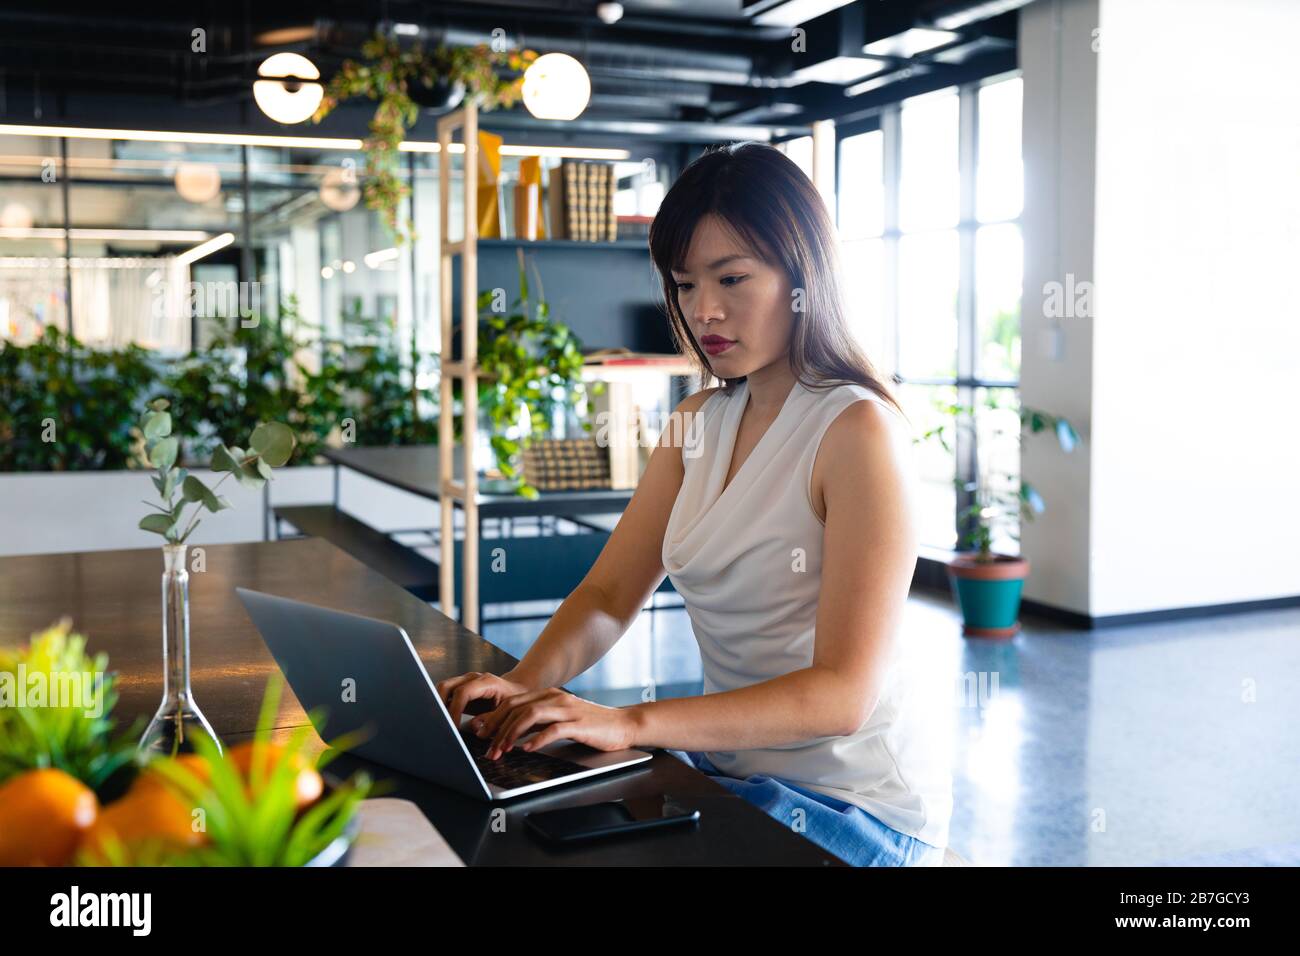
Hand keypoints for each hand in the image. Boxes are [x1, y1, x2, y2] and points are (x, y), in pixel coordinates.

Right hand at [435, 670, 534, 726]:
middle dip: (440, 706)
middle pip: (446, 686)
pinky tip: (442, 719)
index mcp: (486, 681)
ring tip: (439, 722)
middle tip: (441, 725)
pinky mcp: (460, 688)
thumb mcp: (508, 711)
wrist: (517, 690)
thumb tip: (474, 725)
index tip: (452, 726)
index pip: (462, 693)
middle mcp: (472, 678)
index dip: (454, 710)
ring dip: (437, 705)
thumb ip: (492, 718)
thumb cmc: (514, 700)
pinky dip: (440, 705)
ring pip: (442, 688)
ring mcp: (464, 681)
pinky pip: (445, 694)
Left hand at [475, 688, 639, 759]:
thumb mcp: (559, 719)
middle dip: (496, 728)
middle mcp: (555, 698)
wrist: (622, 725)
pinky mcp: (579, 723)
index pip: (511, 702)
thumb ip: (536, 723)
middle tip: (486, 747)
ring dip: (511, 734)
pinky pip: (553, 729)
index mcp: (548, 695)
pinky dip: (537, 739)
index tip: (479, 733)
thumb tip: (509, 734)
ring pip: (530, 715)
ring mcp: (567, 709)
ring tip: (502, 750)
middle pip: (516, 707)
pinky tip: (527, 749)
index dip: (492, 717)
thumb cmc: (590, 725)